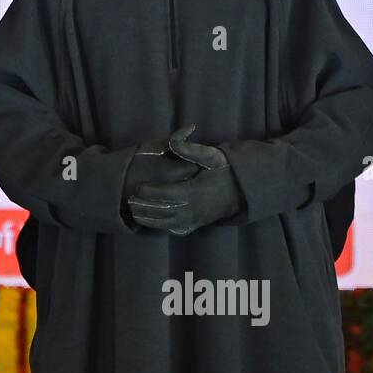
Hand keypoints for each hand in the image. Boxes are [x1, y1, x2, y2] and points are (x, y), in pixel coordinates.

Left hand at [127, 124, 244, 234]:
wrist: (243, 190)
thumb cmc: (224, 170)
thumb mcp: (210, 155)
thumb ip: (189, 149)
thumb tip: (172, 143)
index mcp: (194, 191)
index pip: (166, 194)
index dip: (149, 192)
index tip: (138, 187)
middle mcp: (193, 208)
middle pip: (162, 212)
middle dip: (144, 207)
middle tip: (129, 201)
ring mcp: (195, 219)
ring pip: (166, 224)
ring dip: (148, 219)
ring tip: (133, 212)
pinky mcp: (196, 225)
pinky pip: (175, 229)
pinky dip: (160, 227)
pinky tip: (150, 221)